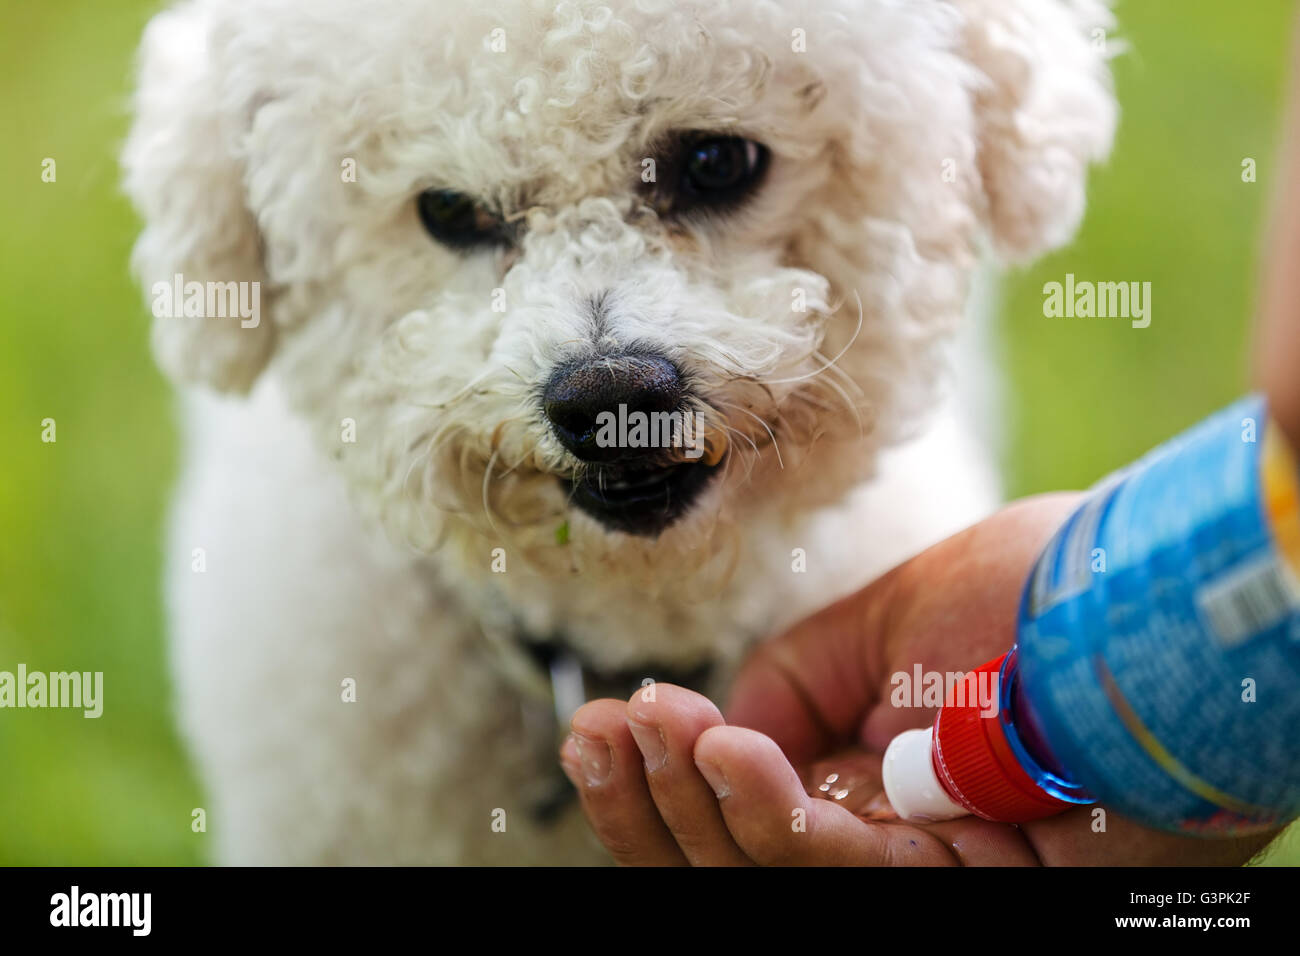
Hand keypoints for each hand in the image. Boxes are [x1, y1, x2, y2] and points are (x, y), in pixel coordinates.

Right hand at [559, 495, 1278, 864]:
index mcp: (858, 782)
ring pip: (774, 875)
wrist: (1137, 602)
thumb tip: (718, 736)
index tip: (598, 725)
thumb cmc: (1029, 598)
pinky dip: (772, 817)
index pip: (731, 814)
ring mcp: (925, 869)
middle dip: (654, 805)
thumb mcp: (880, 626)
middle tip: (612, 729)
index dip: (652, 786)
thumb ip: (790, 685)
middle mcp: (883, 839)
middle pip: (734, 863)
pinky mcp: (971, 888)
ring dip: (696, 807)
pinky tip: (721, 752)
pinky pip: (847, 871)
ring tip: (656, 729)